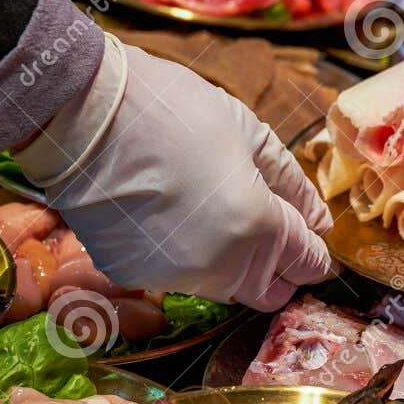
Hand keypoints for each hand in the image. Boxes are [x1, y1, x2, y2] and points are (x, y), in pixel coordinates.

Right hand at [18, 37, 332, 309]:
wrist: (85, 116)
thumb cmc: (172, 110)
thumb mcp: (247, 133)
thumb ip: (291, 185)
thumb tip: (319, 221)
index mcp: (259, 229)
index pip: (309, 264)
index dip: (315, 248)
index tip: (308, 230)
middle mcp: (221, 268)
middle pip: (270, 293)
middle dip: (279, 267)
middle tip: (265, 224)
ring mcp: (175, 278)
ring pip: (225, 289)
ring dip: (232, 262)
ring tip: (211, 209)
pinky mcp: (135, 278)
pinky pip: (178, 278)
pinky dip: (184, 256)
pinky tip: (169, 214)